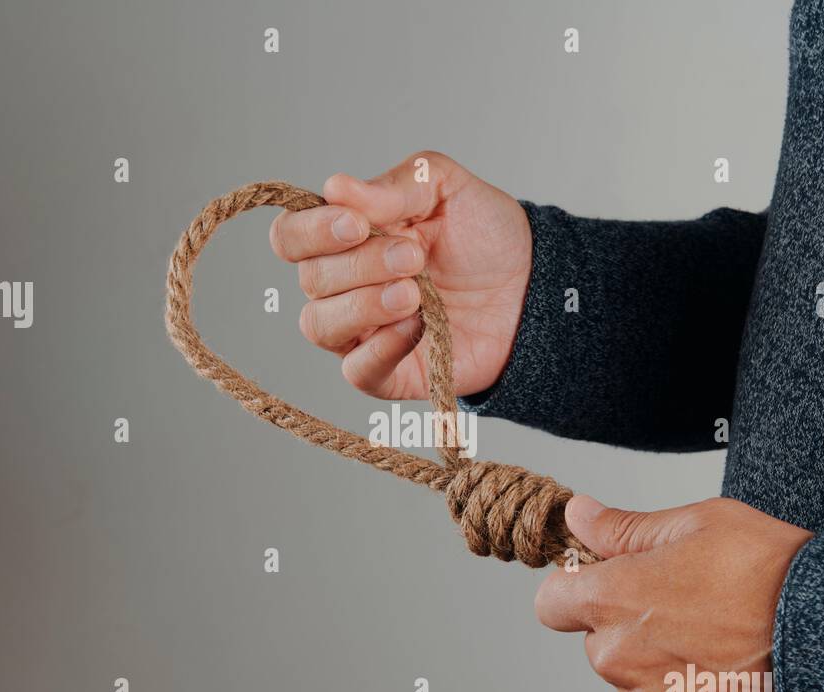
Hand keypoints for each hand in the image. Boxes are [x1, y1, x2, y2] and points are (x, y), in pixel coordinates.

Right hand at [269, 151, 529, 399]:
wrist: (532, 285)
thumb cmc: (484, 235)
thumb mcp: (446, 189)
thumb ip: (394, 186)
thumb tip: (335, 188)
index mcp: (344, 237)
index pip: (291, 237)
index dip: (312, 230)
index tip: (357, 223)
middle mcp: (342, 286)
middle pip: (310, 279)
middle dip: (360, 264)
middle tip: (414, 256)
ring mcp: (361, 332)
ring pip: (320, 325)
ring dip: (363, 305)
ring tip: (415, 292)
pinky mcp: (386, 373)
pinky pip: (356, 370)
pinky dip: (380, 348)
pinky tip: (415, 325)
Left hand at [535, 496, 813, 691]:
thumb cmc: (776, 575)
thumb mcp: (702, 526)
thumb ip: (626, 528)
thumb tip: (576, 513)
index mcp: (612, 599)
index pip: (553, 603)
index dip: (580, 594)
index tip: (615, 591)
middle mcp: (616, 660)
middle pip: (602, 649)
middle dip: (636, 636)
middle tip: (700, 621)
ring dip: (665, 683)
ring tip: (726, 662)